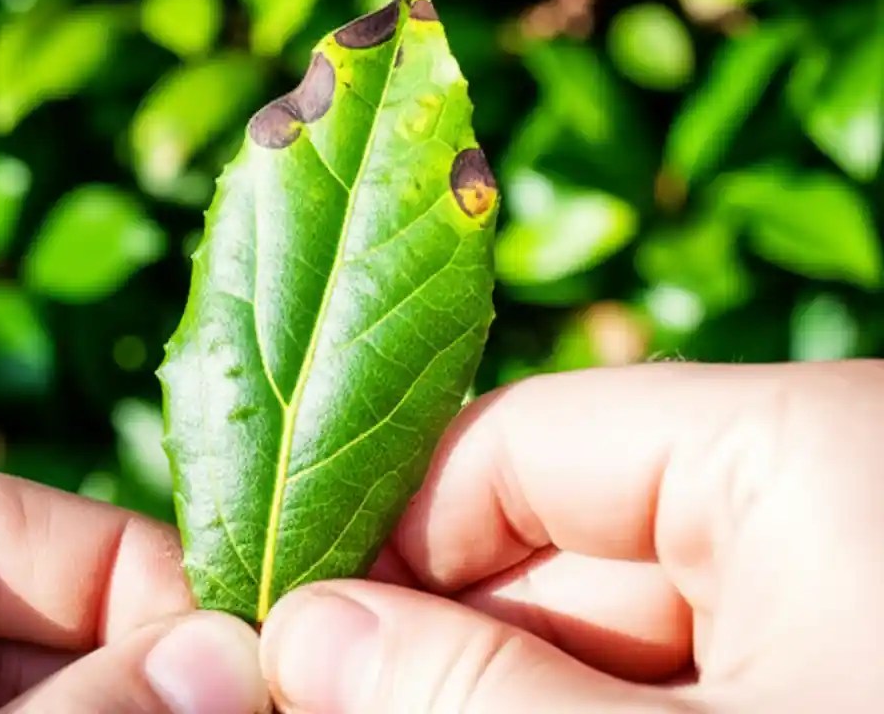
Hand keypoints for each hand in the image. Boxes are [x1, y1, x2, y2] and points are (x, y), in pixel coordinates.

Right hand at [259, 361, 883, 711]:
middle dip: (446, 636)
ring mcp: (846, 580)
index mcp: (799, 447)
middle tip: (338, 706)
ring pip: (615, 625)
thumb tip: (302, 634)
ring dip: (516, 689)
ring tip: (398, 713)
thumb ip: (473, 692)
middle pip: (556, 541)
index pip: (517, 443)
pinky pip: (694, 668)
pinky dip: (607, 708)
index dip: (387, 539)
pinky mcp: (855, 654)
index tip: (304, 639)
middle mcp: (824, 485)